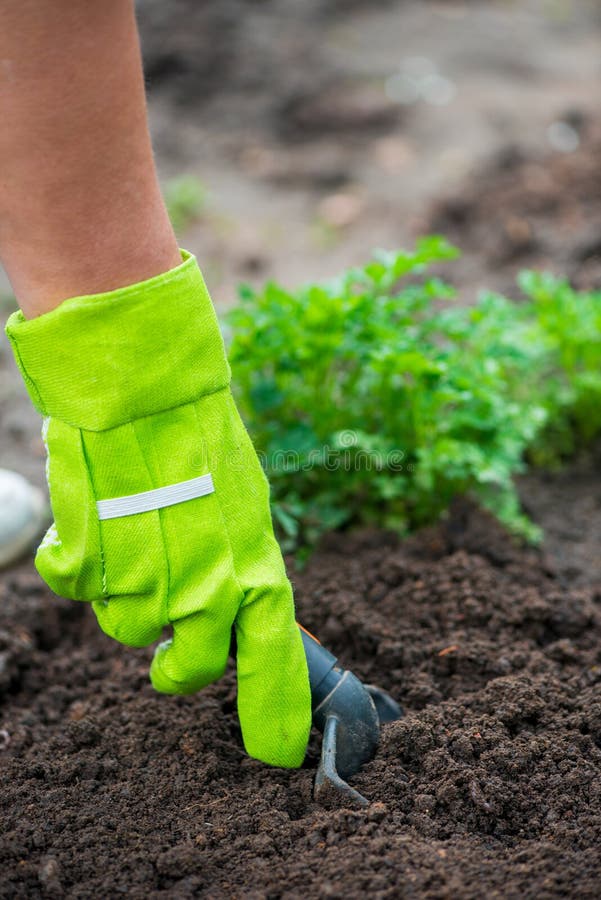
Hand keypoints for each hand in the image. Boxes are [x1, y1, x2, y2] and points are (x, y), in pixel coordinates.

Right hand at [6, 251, 310, 766]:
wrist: (144, 386)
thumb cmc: (199, 440)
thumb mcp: (243, 504)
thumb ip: (243, 567)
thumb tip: (242, 615)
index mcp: (253, 567)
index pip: (274, 660)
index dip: (274, 712)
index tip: (274, 753)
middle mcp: (205, 583)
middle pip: (189, 668)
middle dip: (175, 668)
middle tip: (166, 649)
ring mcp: (144, 575)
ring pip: (125, 627)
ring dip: (126, 590)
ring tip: (132, 532)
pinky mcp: (89, 557)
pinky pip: (75, 585)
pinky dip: (78, 558)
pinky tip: (92, 519)